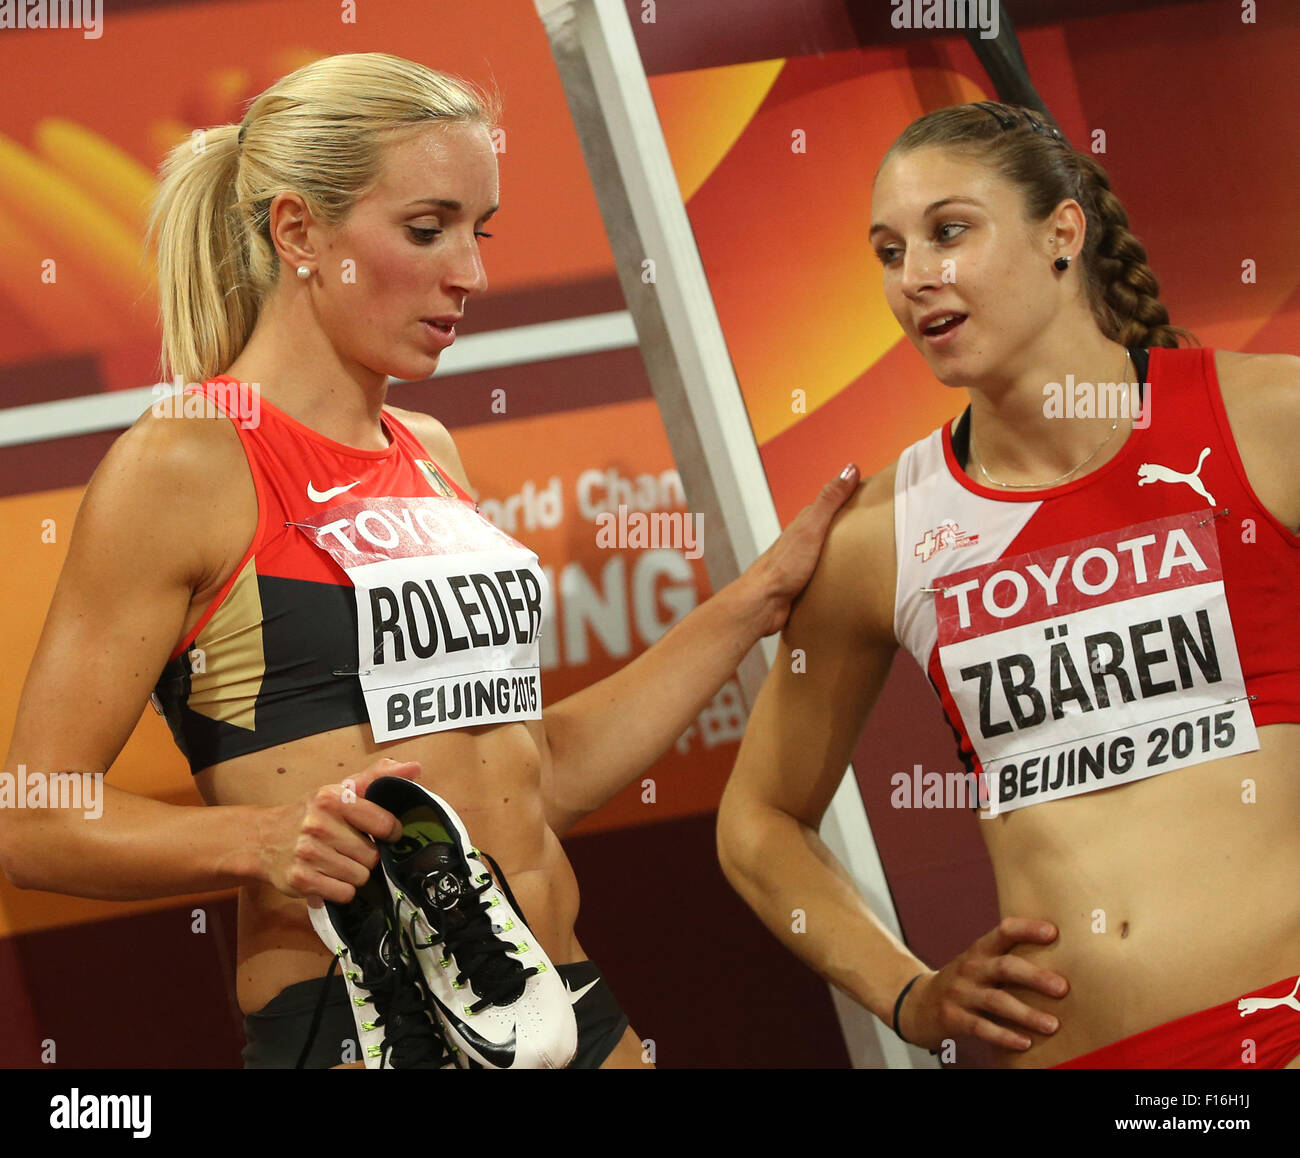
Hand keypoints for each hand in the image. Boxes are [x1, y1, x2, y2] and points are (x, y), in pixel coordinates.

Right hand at [258, 756, 420, 904]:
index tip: (381, 833)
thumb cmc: (313, 814)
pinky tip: (328, 877)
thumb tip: (415, 768)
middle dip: (367, 855)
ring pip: (360, 877)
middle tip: (350, 848)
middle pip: (372, 855)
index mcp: (332, 797)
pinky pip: (344, 894)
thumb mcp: (342, 790)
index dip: (389, 833)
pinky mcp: (300, 880)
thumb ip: (378, 777)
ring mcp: (307, 853)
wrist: (264, 839)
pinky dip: (341, 890)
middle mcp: (317, 823)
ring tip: (338, 862)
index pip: (384, 824)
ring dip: (354, 874)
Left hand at [741, 464, 861, 636]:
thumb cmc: (783, 567)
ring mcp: (805, 560)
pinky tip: (852, 574)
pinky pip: (829, 570)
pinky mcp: (807, 580)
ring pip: (832, 548)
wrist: (763, 604)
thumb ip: (830, 500)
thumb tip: (850, 468)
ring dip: (849, 547)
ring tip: (873, 548)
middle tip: (881, 520)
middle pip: (833, 524)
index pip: (833, 500)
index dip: (853, 494)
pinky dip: (842, 568)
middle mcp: (805, 538)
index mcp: (806, 522)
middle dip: (854, 521)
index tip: (875, 490)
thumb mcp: (812, 528)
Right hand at [897, 918, 1068, 1051]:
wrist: (916, 1004)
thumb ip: (1005, 961)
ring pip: (997, 1001)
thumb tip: (1058, 964)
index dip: (1027, 929)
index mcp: (978, 951)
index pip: (1003, 932)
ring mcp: (960, 993)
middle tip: (1063, 988)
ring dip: (1026, 1014)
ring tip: (1052, 1025)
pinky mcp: (953, 1018)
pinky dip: (1005, 1036)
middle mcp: (970, 968)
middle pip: (1005, 967)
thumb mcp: (977, 964)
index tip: (1053, 932)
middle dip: (1035, 977)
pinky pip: (982, 1027)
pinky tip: (1024, 1042)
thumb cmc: (961, 984)